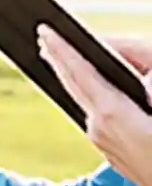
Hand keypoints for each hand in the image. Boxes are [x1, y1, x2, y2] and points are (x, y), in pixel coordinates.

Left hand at [38, 25, 151, 185]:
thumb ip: (147, 76)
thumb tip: (128, 70)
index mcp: (111, 115)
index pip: (79, 73)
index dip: (62, 49)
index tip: (44, 31)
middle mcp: (99, 130)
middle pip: (74, 86)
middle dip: (59, 59)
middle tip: (44, 37)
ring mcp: (104, 145)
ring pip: (85, 102)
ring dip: (75, 78)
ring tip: (64, 56)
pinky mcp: (114, 154)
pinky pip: (97, 116)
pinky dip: (92, 97)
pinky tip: (93, 90)